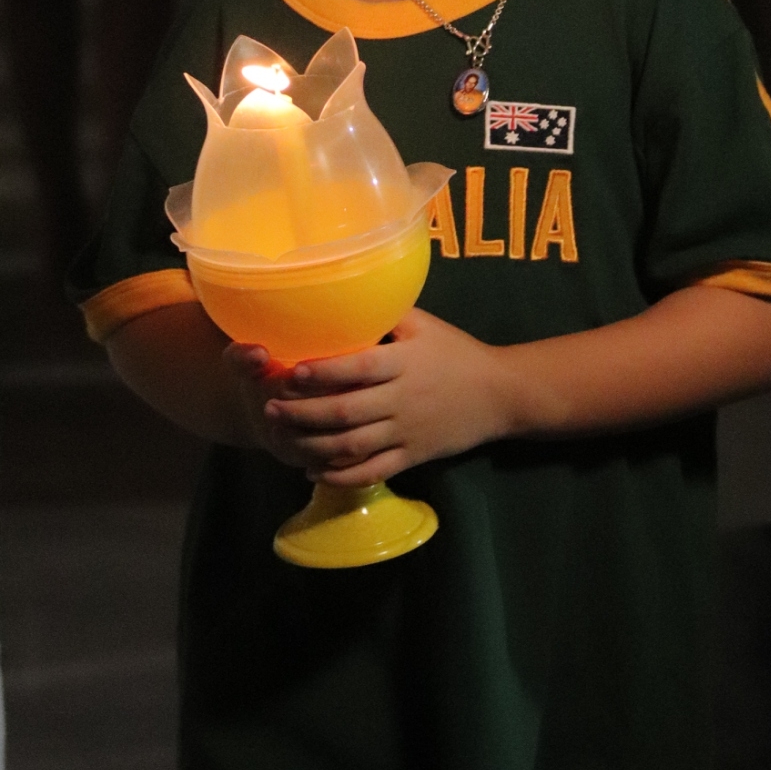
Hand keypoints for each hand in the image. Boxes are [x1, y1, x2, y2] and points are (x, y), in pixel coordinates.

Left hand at [251, 309, 505, 486]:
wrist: (500, 394)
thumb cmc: (456, 352)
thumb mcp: (424, 324)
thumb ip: (386, 314)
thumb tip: (342, 294)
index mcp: (403, 364)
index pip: (357, 370)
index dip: (323, 373)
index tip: (292, 371)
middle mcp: (401, 400)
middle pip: (345, 412)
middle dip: (303, 413)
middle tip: (270, 408)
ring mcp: (406, 433)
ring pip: (353, 446)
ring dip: (313, 444)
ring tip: (283, 437)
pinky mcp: (411, 457)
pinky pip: (372, 471)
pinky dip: (341, 475)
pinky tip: (314, 470)